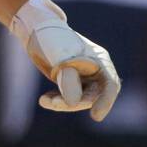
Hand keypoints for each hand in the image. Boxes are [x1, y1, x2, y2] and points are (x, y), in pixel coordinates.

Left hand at [10, 0, 120, 120]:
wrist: (36, 29)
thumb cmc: (51, 38)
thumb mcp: (60, 56)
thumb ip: (69, 79)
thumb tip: (73, 104)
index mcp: (99, 59)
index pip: (110, 84)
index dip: (105, 102)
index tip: (95, 117)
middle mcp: (94, 69)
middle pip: (92, 95)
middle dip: (74, 103)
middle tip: (53, 103)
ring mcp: (83, 76)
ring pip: (78, 98)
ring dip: (62, 103)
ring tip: (44, 101)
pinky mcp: (70, 81)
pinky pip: (67, 96)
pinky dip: (56, 99)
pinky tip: (44, 100)